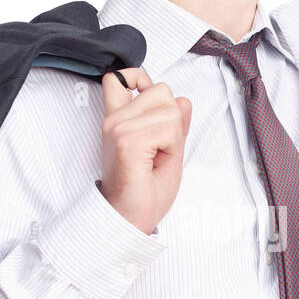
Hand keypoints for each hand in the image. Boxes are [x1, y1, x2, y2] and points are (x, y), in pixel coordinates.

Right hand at [98, 68, 191, 235]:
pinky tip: (155, 162)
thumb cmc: (144, 191)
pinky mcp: (128, 141)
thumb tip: (183, 100)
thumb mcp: (168, 150)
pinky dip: (172, 147)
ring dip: (173, 137)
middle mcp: (115, 120)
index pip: (120, 78)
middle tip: (158, 151)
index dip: (141, 79)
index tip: (146, 100)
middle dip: (172, 120)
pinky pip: (169, 128)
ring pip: (170, 109)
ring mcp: (119, 129)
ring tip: (156, 159)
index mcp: (118, 120)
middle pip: (163, 91)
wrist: (130, 220)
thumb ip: (174, 123)